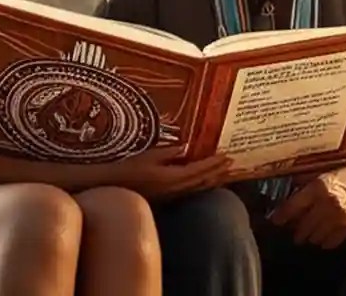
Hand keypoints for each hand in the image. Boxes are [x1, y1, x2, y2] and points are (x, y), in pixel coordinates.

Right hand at [107, 146, 231, 200]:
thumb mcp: (149, 156)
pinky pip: (191, 191)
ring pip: (198, 188)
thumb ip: (169, 152)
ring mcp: (172, 196)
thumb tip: (187, 147)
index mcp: (171, 178)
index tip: (226, 155)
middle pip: (202, 181)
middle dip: (218, 172)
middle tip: (232, 162)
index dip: (213, 163)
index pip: (198, 170)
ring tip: (225, 172)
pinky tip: (206, 181)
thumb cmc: (128, 168)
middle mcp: (175, 189)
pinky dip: (202, 184)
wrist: (113, 187)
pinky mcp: (168, 198)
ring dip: (213, 180)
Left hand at [268, 162, 345, 248]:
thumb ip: (304, 184)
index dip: (281, 216)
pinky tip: (323, 233)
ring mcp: (339, 217)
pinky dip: (323, 241)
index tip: (275, 221)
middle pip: (302, 227)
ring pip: (314, 238)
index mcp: (318, 187)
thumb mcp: (322, 174)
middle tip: (293, 228)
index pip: (293, 206)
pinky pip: (329, 243)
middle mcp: (327, 203)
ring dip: (309, 236)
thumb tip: (286, 192)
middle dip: (295, 230)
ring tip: (309, 230)